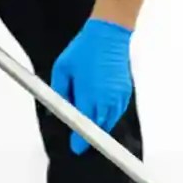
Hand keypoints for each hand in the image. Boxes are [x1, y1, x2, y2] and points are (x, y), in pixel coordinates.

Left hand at [50, 19, 133, 154]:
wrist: (109, 34)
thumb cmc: (84, 49)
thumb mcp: (62, 69)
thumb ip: (59, 93)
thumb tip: (56, 111)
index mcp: (90, 95)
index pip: (86, 127)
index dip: (81, 140)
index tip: (76, 147)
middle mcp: (107, 100)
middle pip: (99, 129)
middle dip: (89, 132)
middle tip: (79, 131)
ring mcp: (118, 98)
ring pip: (109, 122)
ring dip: (99, 123)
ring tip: (88, 113)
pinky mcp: (125, 94)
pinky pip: (116, 112)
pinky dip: (108, 114)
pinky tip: (99, 104)